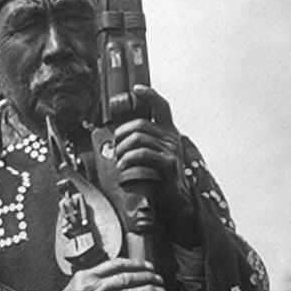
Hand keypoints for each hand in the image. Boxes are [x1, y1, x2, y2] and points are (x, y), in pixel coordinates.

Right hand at [55, 257, 165, 290]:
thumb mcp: (75, 287)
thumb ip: (94, 280)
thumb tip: (117, 276)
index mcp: (85, 277)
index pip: (115, 264)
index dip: (135, 263)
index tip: (147, 265)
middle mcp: (91, 289)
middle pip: (126, 278)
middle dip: (147, 277)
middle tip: (158, 279)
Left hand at [112, 85, 198, 246]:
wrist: (175, 201)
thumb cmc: (160, 179)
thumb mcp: (153, 157)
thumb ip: (143, 144)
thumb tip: (118, 139)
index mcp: (169, 133)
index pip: (162, 107)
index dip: (150, 95)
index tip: (136, 88)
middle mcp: (172, 139)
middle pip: (141, 124)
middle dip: (122, 135)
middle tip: (116, 149)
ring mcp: (171, 151)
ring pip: (138, 139)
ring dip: (122, 150)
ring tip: (119, 162)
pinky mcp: (168, 164)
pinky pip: (142, 154)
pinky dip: (127, 160)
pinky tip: (123, 169)